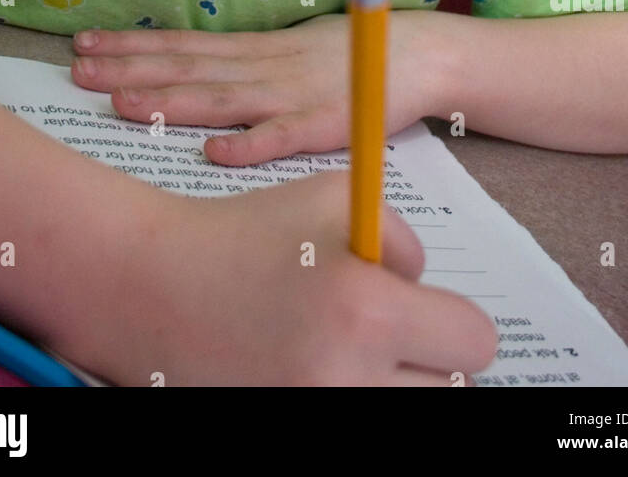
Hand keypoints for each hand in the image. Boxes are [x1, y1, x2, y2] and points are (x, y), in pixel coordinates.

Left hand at [71, 10, 450, 164]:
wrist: (423, 52)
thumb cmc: (355, 52)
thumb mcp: (294, 45)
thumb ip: (250, 58)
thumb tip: (196, 66)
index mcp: (258, 49)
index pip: (185, 45)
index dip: (135, 46)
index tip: (86, 44)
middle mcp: (267, 67)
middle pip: (190, 69)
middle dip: (131, 70)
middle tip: (78, 71)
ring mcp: (294, 95)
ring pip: (223, 99)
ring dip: (172, 102)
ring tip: (123, 105)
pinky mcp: (327, 124)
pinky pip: (285, 137)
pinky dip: (250, 144)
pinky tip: (214, 152)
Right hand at [82, 170, 496, 386]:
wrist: (154, 286)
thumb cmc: (249, 232)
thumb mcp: (335, 197)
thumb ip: (401, 238)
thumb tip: (423, 285)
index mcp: (369, 314)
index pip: (472, 342)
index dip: (450, 317)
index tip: (418, 305)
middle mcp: (348, 382)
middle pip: (448, 394)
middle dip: (423, 357)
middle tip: (384, 330)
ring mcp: (314, 416)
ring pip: (403, 411)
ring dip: (387, 381)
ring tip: (344, 346)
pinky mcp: (285, 430)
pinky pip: (353, 419)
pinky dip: (345, 393)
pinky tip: (313, 364)